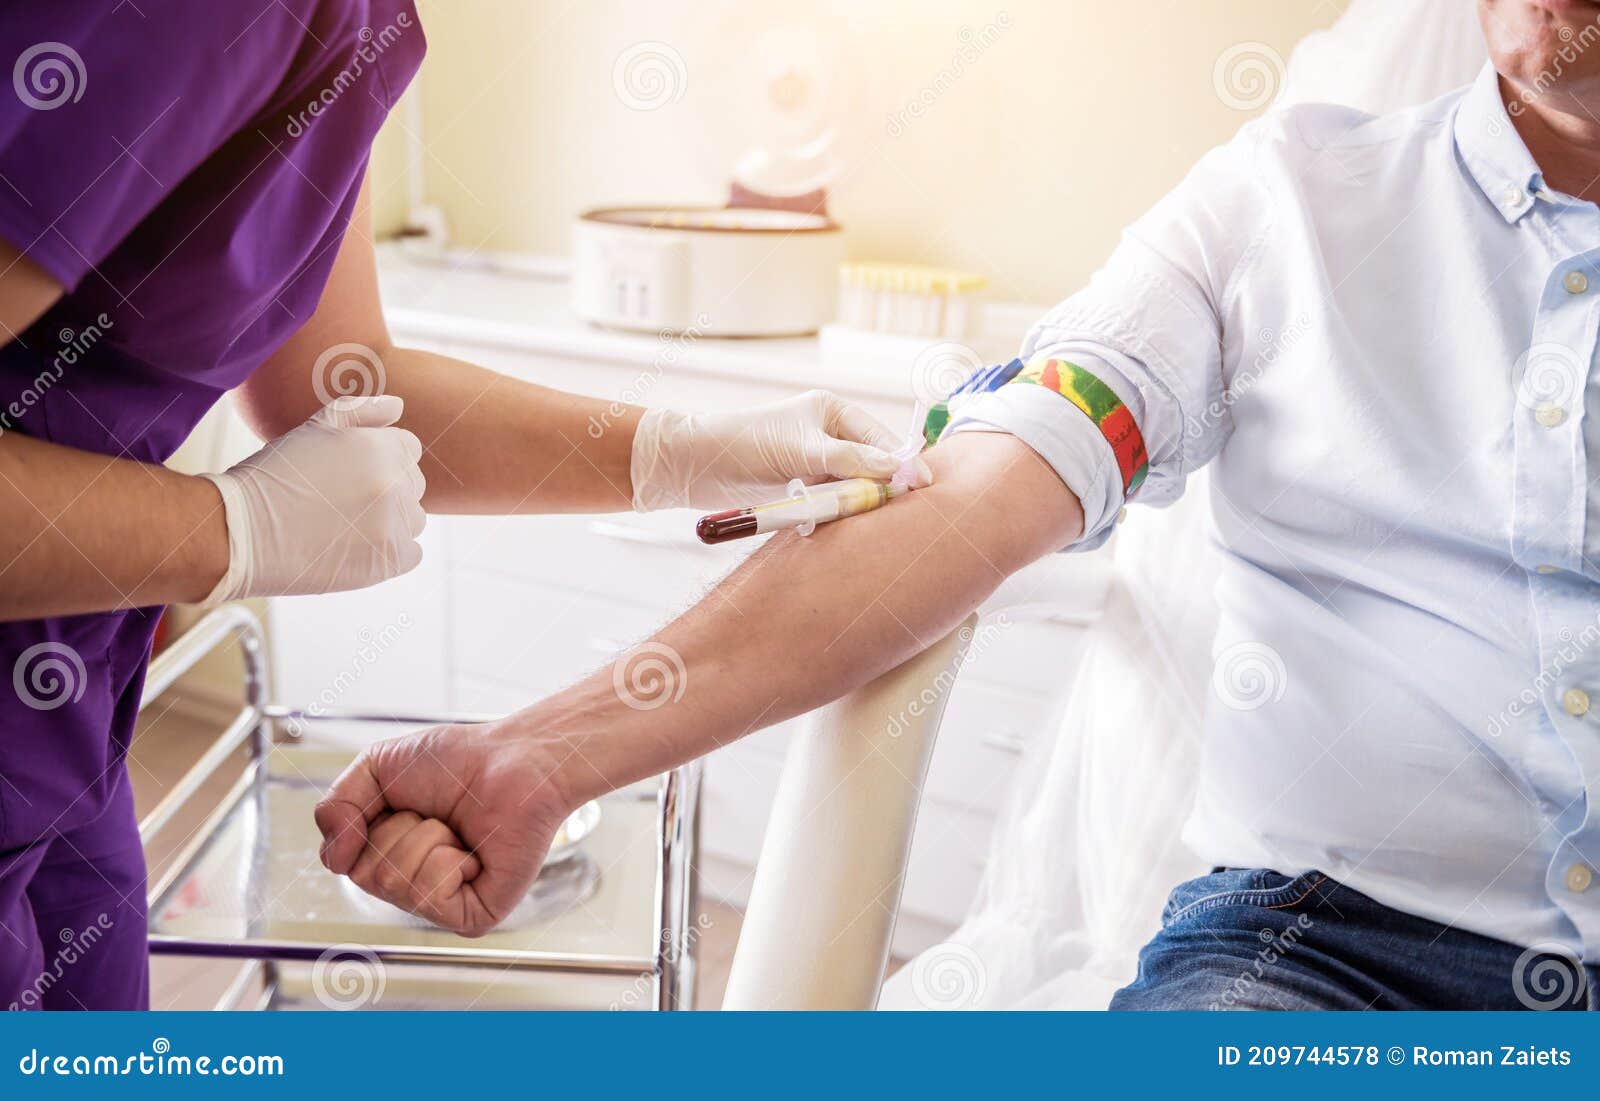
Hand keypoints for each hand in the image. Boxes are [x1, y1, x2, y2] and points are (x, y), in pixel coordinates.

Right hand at [199, 395, 425, 602]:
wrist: (240, 533)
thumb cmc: (273, 476)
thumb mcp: (313, 429)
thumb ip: (362, 411)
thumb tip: (399, 406)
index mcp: (381, 447)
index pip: (408, 449)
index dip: (380, 459)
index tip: (349, 474)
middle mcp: (394, 484)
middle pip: (413, 484)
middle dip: (386, 489)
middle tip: (340, 501)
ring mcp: (394, 525)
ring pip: (413, 520)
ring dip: (389, 522)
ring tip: (344, 525)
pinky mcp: (389, 561)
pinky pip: (411, 554)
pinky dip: (388, 553)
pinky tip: (353, 549)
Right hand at [313, 723, 574, 936]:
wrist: (516, 759)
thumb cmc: (458, 762)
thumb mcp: (376, 767)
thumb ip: (336, 807)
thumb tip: (334, 861)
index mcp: (386, 857)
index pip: (341, 860)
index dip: (364, 820)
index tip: (402, 799)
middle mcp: (410, 887)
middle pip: (366, 874)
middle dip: (399, 828)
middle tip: (437, 814)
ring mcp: (441, 906)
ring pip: (395, 883)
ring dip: (426, 838)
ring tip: (457, 829)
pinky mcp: (472, 917)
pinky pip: (430, 896)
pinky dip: (448, 860)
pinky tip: (474, 851)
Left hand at [629, 389, 932, 510]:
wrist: (692, 465)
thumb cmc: (745, 444)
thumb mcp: (804, 451)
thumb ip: (853, 461)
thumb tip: (903, 470)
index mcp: (834, 412)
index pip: (883, 440)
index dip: (902, 465)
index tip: (921, 489)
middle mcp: (829, 435)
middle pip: (872, 467)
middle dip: (878, 490)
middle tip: (892, 515)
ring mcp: (814, 463)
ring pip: (852, 489)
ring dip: (852, 506)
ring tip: (853, 520)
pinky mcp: (800, 488)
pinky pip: (830, 504)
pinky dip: (832, 515)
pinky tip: (828, 524)